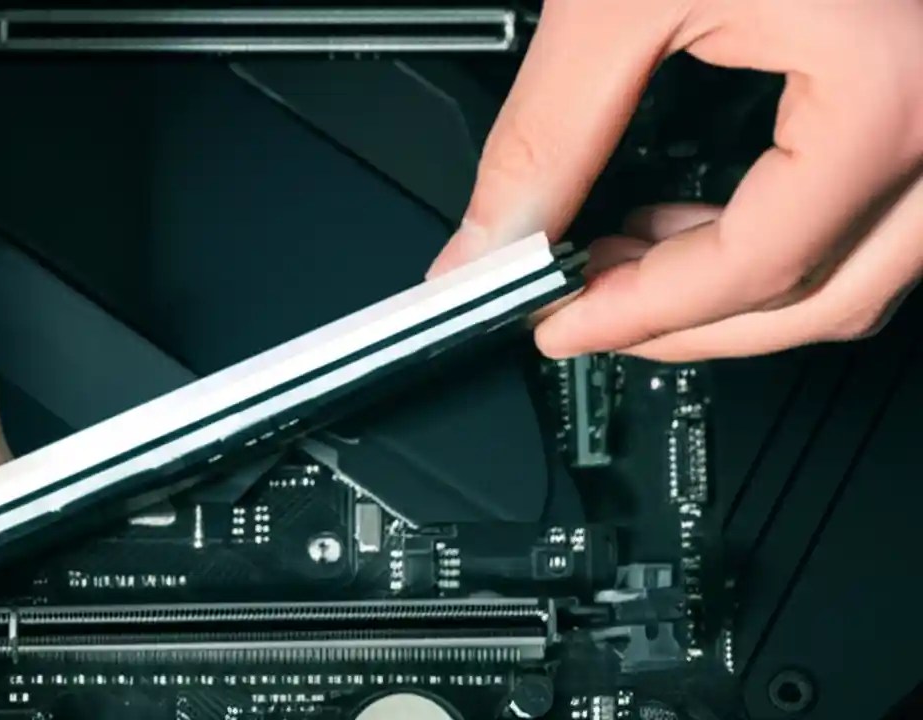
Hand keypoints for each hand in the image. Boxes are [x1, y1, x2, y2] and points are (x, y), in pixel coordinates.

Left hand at [429, 0, 922, 360]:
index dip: (636, 317)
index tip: (553, 323)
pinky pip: (882, 220)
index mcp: (894, 91)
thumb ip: (549, 129)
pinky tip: (699, 218)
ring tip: (624, 261)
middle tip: (584, 310)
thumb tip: (492, 235)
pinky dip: (783, 242)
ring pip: (863, 274)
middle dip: (685, 326)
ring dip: (736, 294)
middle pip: (821, 299)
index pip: (755, 268)